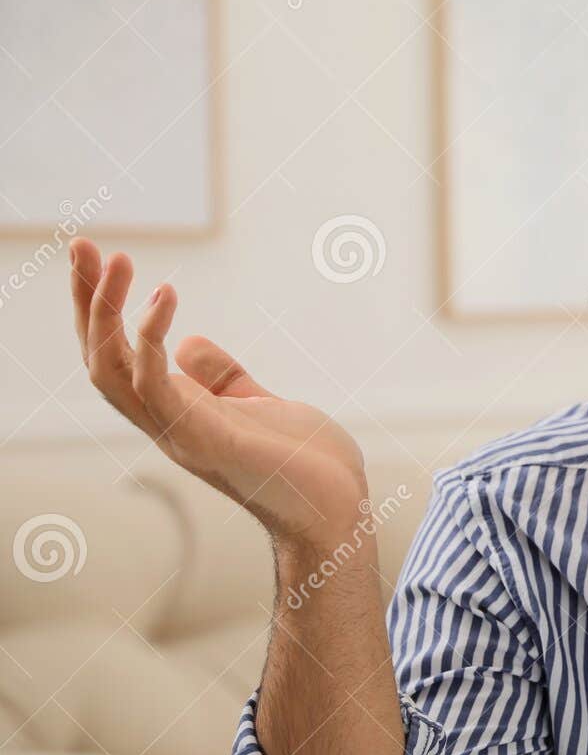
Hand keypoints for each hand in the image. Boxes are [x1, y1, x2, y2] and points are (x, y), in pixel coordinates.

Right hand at [70, 239, 369, 549]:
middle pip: (99, 357)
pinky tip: (167, 296)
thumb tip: (187, 344)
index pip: (116, 356)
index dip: (98, 309)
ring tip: (118, 259)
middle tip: (81, 242)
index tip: (97, 256)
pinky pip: (156, 386)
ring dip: (105, 311)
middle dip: (86, 300)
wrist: (339, 512)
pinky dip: (151, 338)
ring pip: (111, 369)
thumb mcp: (259, 404)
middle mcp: (166, 423)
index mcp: (175, 412)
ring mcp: (180, 433)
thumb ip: (222, 377)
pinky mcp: (205, 439)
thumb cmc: (305, 464)